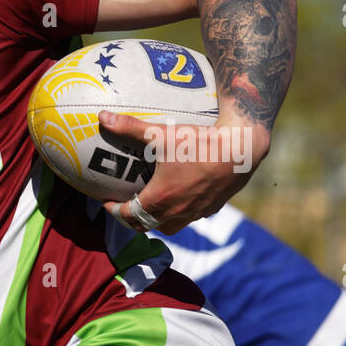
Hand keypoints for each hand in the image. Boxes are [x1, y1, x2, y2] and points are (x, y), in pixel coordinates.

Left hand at [97, 111, 267, 233]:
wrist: (242, 148)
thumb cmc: (199, 142)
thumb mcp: (161, 133)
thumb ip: (129, 127)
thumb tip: (102, 117)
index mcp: (160, 199)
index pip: (128, 215)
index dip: (113, 210)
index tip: (107, 202)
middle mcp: (176, 211)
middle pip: (145, 226)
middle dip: (130, 219)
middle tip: (124, 206)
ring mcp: (196, 212)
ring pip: (168, 227)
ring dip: (154, 221)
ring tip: (149, 208)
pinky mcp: (213, 208)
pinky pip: (190, 218)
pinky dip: (179, 214)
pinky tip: (180, 199)